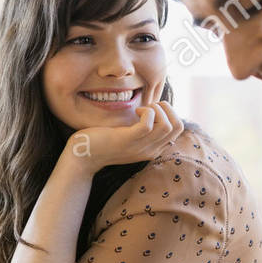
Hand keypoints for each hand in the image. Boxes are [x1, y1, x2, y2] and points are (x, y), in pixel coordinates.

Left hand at [65, 102, 183, 173]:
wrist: (83, 156)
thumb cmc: (103, 141)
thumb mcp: (129, 136)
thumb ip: (142, 129)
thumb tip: (154, 110)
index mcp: (153, 148)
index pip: (178, 129)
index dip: (169, 112)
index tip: (151, 109)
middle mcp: (150, 150)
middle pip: (178, 126)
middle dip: (167, 108)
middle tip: (149, 106)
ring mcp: (140, 146)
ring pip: (168, 125)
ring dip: (157, 109)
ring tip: (142, 109)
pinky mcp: (128, 140)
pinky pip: (149, 124)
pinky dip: (146, 112)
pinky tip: (135, 111)